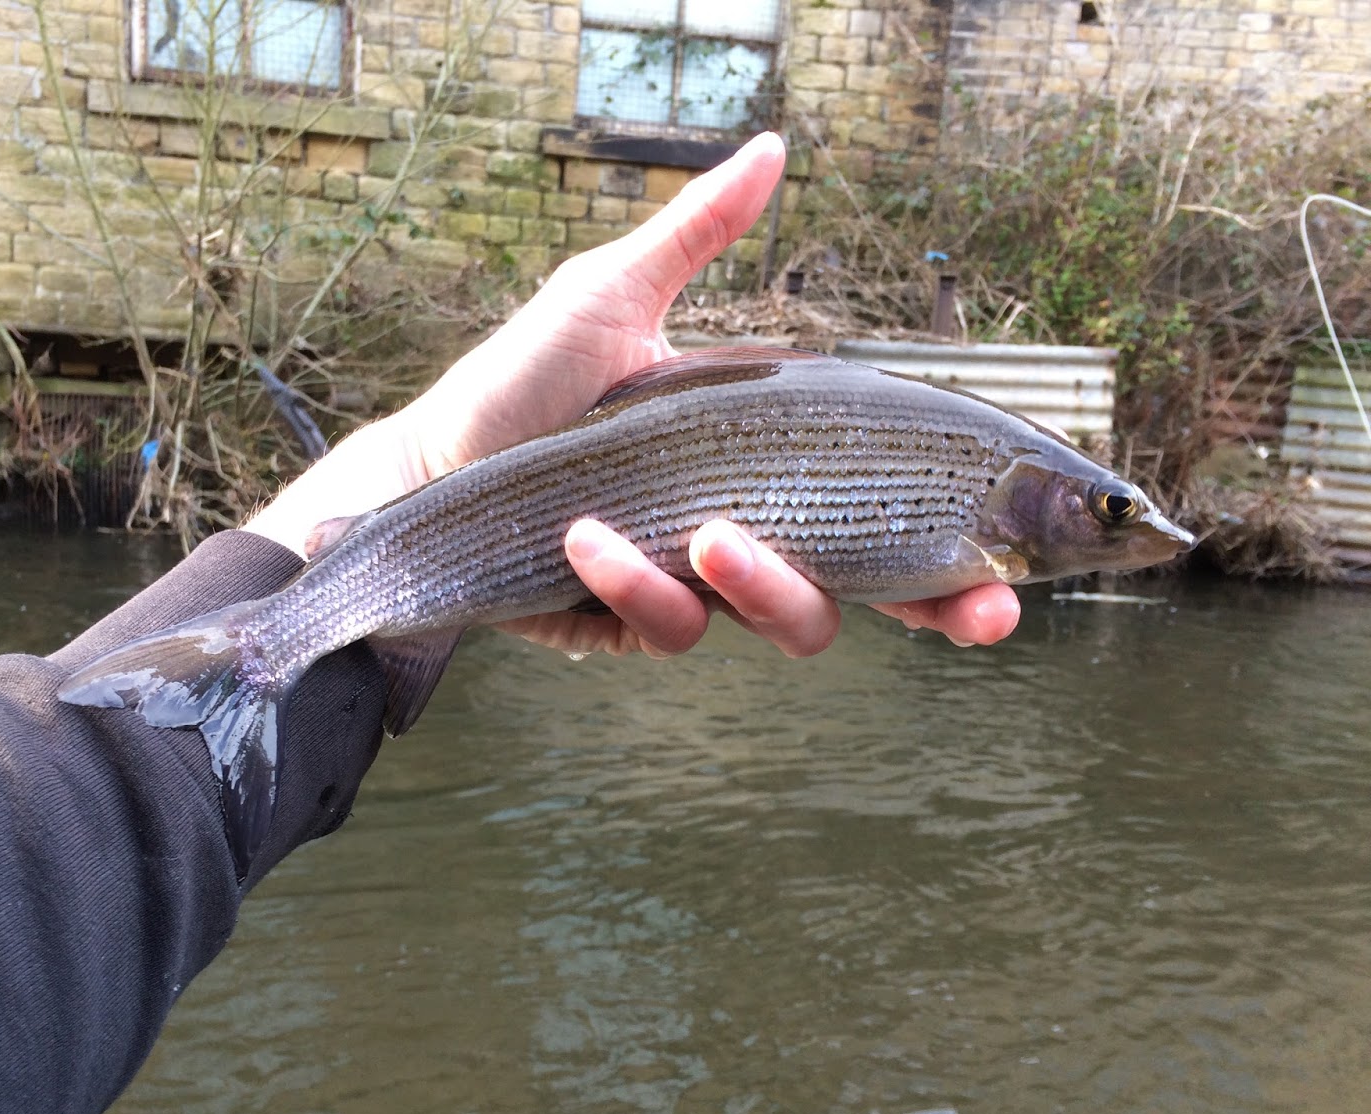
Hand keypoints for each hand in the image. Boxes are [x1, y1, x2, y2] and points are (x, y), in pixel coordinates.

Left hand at [244, 133, 1019, 655]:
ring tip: (699, 531)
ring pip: (787, 621)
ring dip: (763, 582)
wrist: (432, 461)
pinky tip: (584, 536)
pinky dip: (635, 583)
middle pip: (870, 593)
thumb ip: (698, 235)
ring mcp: (694, 588)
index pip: (886, 511)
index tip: (1020, 566)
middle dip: (937, 611)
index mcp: (767, 463)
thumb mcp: (615, 294)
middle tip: (982, 617)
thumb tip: (775, 146)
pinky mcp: (633, 624)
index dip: (961, 548)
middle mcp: (746, 531)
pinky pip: (672, 627)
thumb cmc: (526, 380)